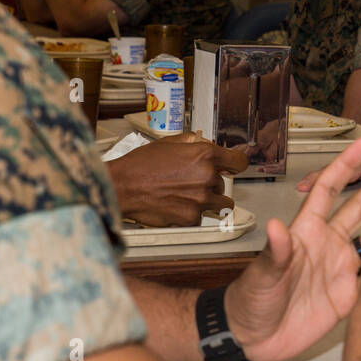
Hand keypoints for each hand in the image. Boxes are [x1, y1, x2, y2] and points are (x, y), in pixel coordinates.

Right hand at [106, 132, 244, 226]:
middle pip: (224, 184)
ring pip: (219, 204)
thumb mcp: (169, 143)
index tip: (232, 169)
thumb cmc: (140, 165)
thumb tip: (206, 145)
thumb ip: (193, 143)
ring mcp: (201, 199)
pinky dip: (191, 214)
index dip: (235, 166)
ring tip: (187, 196)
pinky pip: (201, 217)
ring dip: (208, 201)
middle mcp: (207, 177)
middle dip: (211, 184)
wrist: (122, 187)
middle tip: (189, 183)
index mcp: (205, 155)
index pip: (239, 162)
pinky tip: (175, 205)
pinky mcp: (191, 217)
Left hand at [223, 137, 360, 360]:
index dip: (346, 165)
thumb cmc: (250, 302)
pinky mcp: (350, 295)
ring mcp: (342, 268)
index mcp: (308, 231)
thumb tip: (275, 227)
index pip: (330, 189)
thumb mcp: (261, 277)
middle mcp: (329, 244)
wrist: (255, 340)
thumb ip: (275, 253)